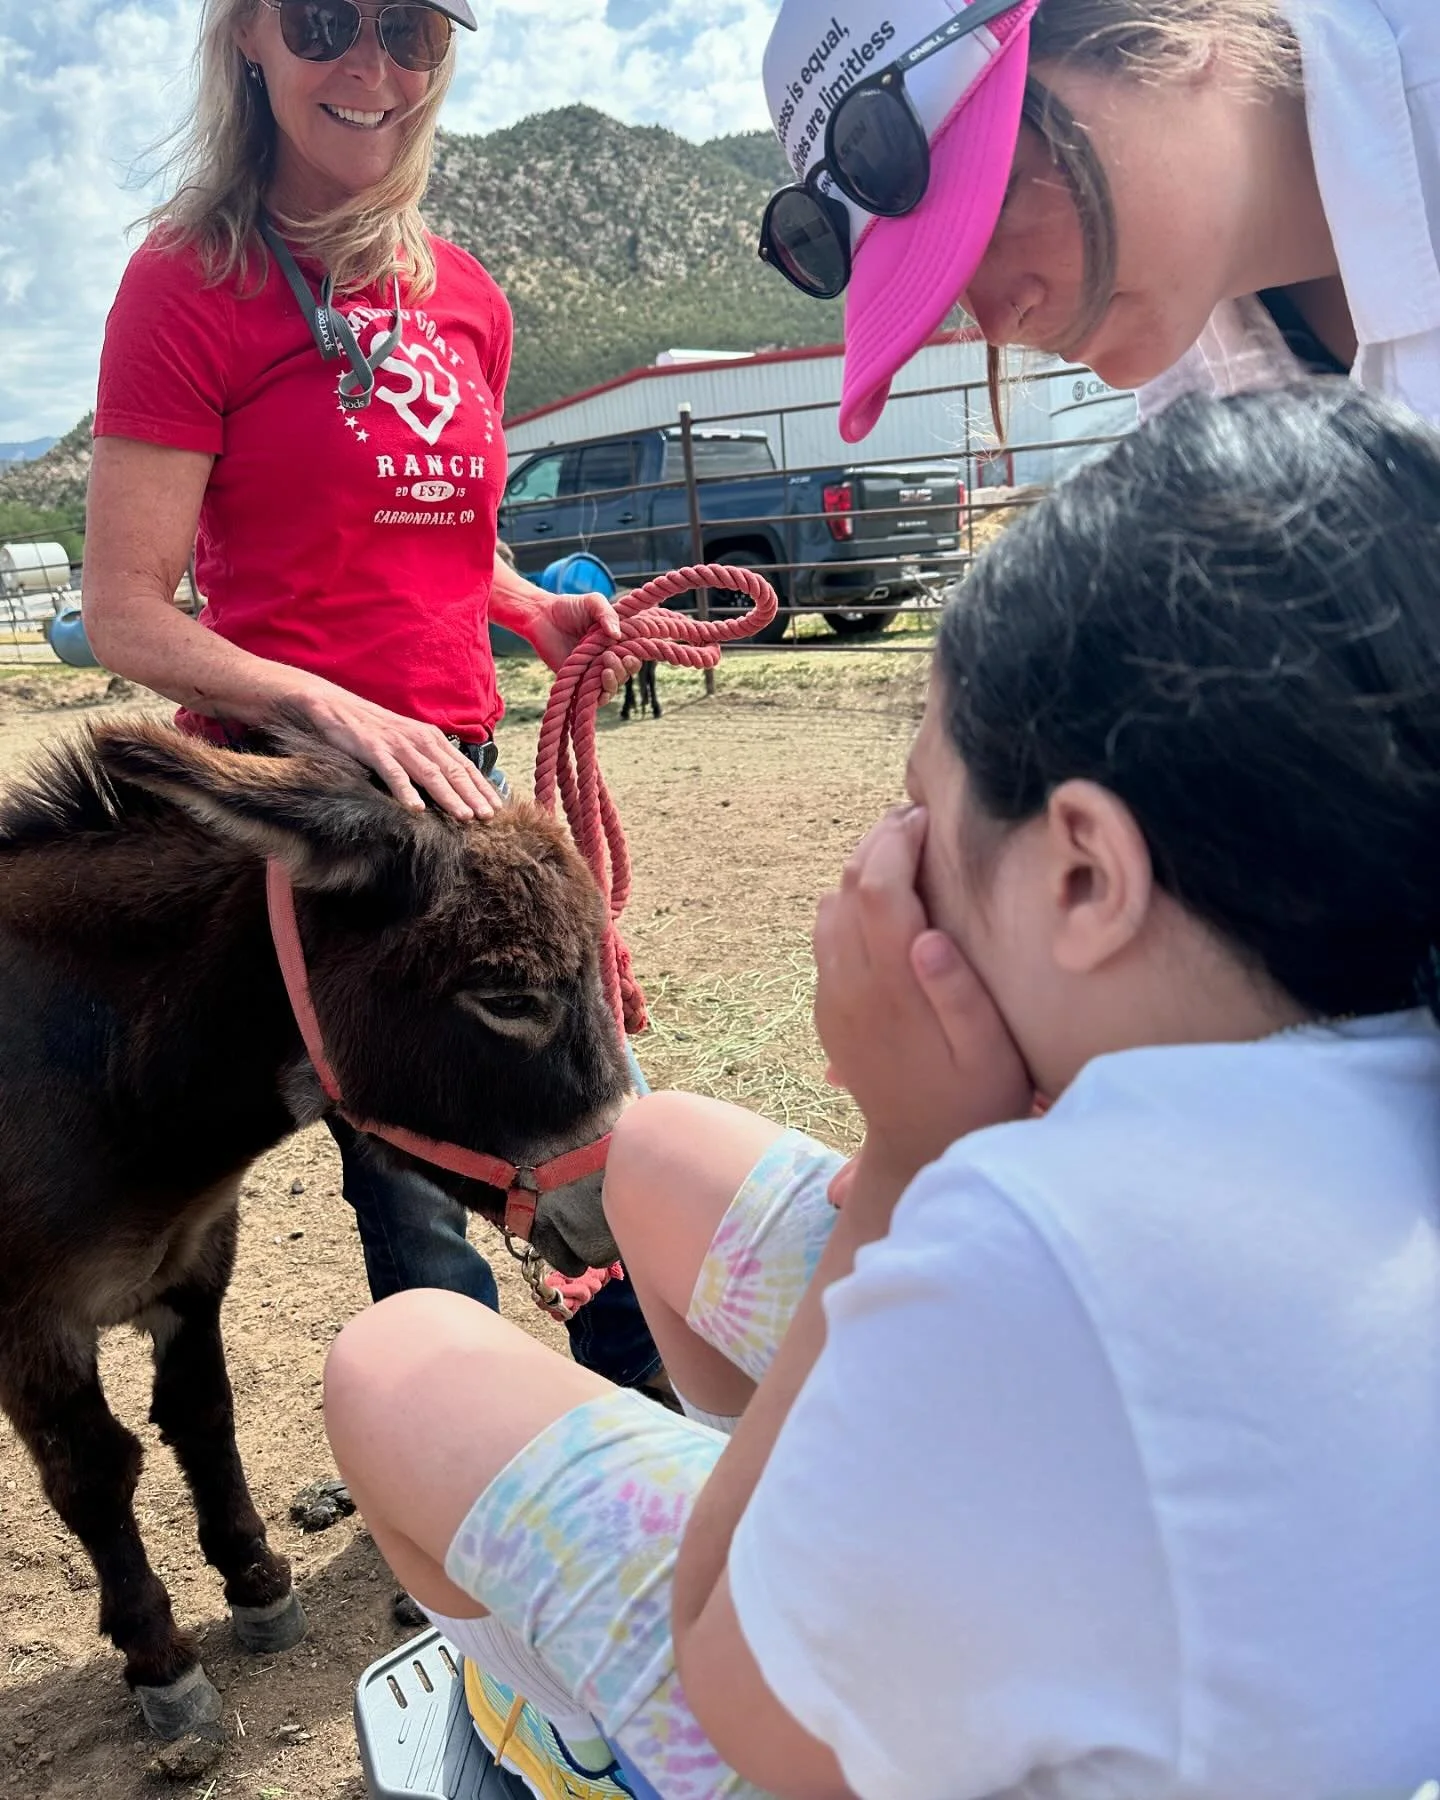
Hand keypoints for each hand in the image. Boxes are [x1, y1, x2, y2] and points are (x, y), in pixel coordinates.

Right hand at [289, 683, 500, 821]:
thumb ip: (429, 758)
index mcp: (431, 738)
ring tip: (464, 816)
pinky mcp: (374, 749)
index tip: (497, 807)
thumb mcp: (408, 740)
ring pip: (430, 773)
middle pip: (453, 771)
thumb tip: (452, 783)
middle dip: (473, 795)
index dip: (481, 787)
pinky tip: (416, 809)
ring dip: (449, 796)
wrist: (336, 706)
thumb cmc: (375, 729)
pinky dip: (406, 791)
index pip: (463, 766)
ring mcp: (398, 744)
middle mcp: (420, 739)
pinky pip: (393, 773)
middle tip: (488, 817)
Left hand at [523, 593, 642, 698]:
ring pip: (613, 686)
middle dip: (625, 668)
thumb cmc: (568, 607)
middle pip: (626, 672)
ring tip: (605, 667)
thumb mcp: (593, 602)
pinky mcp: (578, 683)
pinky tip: (600, 679)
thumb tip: (617, 636)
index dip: (636, 656)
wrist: (541, 616)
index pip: (633, 654)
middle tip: (610, 656)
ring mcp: (592, 671)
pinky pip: (595, 696)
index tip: (629, 652)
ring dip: (614, 680)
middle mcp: (606, 658)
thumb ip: (608, 614)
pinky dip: (601, 693)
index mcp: (614, 641)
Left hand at [812, 805, 1032, 1181]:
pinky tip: (885, 898)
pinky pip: (827, 935)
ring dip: (862, 869)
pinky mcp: (828, 1007)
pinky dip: (852, 901)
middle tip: (915, 816)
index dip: (898, 842)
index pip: (879, 890)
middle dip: (878, 842)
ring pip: (830, 907)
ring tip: (903, 847)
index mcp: (891, 990)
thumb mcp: (989, 1054)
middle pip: (848, 888)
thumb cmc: (976, 1100)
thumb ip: (960, 994)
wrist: (919, 1154)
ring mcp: (832, 997)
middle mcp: (849, 987)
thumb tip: (927, 936)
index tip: (927, 815)